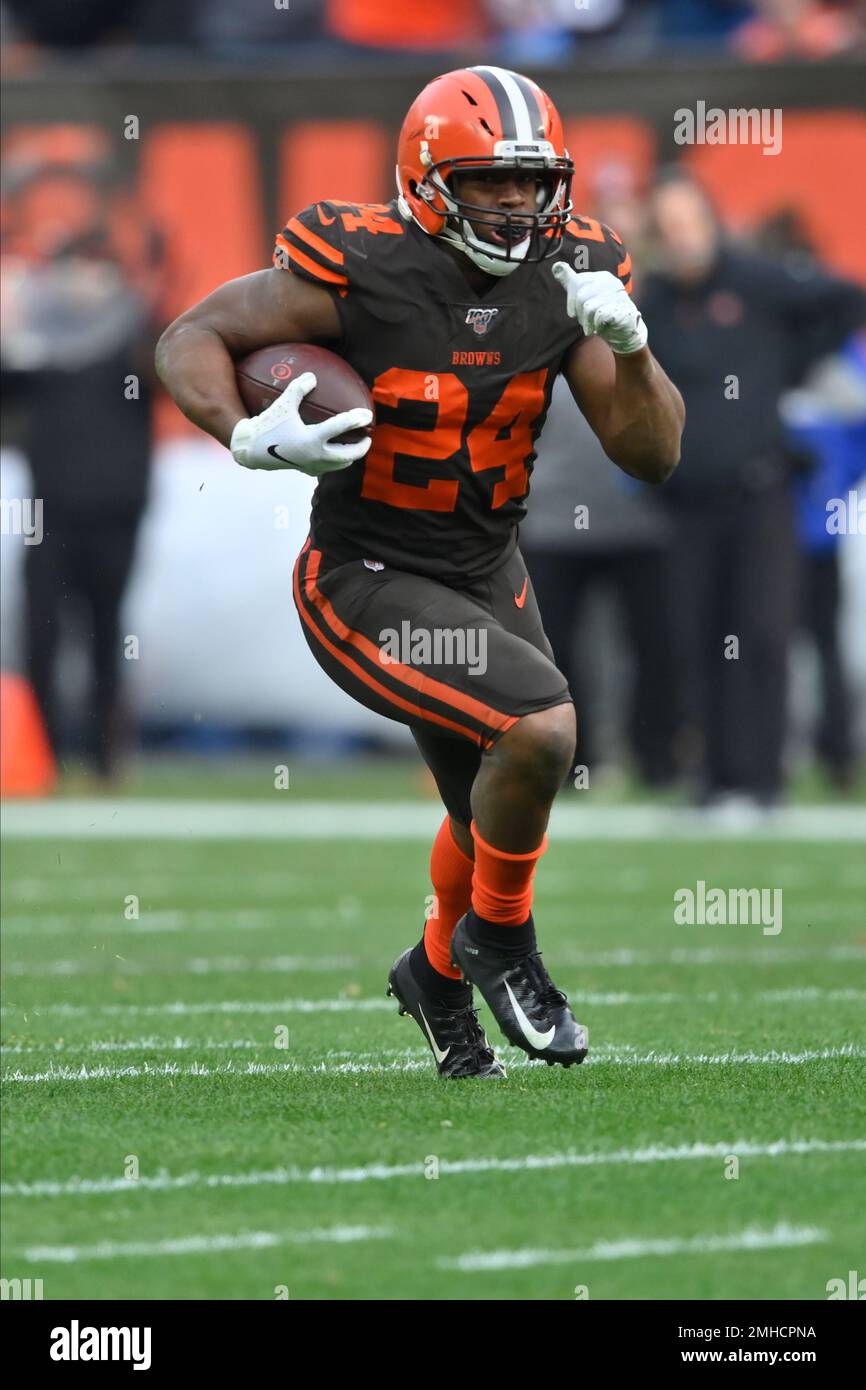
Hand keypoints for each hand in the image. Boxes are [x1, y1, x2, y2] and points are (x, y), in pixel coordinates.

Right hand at [230, 371, 372, 474]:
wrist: (252, 450)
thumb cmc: (268, 425)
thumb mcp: (282, 404)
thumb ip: (298, 388)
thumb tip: (312, 376)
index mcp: (311, 439)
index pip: (340, 428)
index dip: (356, 420)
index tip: (368, 415)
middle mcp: (315, 455)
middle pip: (347, 455)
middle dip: (361, 448)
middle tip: (368, 438)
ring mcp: (311, 465)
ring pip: (339, 465)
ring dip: (350, 457)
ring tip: (355, 448)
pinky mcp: (305, 470)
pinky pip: (327, 468)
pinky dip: (335, 463)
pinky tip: (335, 455)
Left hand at [552, 264, 647, 355]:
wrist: (624, 332)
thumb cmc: (601, 313)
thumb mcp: (584, 295)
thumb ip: (570, 281)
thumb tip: (555, 266)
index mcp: (601, 277)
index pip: (577, 282)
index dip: (571, 301)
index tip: (575, 313)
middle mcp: (610, 282)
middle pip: (581, 295)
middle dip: (580, 313)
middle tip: (587, 321)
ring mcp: (617, 295)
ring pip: (588, 307)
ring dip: (587, 321)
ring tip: (593, 325)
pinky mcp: (621, 308)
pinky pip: (599, 316)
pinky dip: (596, 325)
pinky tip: (602, 327)